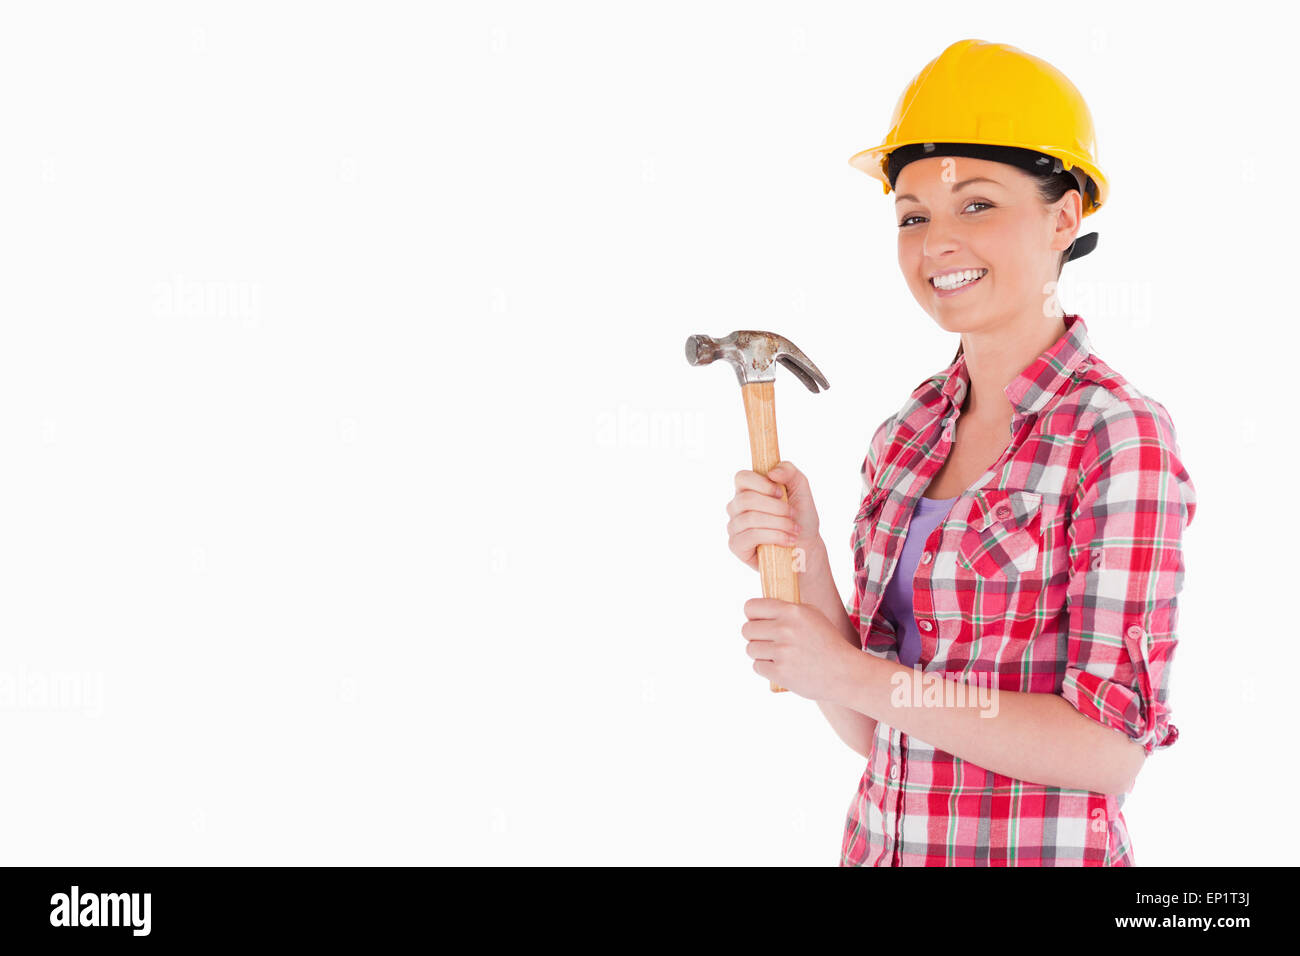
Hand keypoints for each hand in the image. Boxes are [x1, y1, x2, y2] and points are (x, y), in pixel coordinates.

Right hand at [726, 460, 823, 571]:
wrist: (807, 546)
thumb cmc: (800, 517)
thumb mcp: (801, 488)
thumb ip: (789, 471)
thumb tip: (771, 473)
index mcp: (748, 489)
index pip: (742, 477)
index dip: (761, 484)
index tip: (781, 493)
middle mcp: (737, 506)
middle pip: (747, 499)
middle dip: (776, 507)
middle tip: (793, 514)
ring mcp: (734, 526)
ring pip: (750, 518)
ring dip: (779, 523)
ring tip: (794, 529)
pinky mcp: (736, 545)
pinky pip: (751, 536)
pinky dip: (774, 536)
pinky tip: (788, 540)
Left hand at [741, 597, 859, 703]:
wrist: (845, 673)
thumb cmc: (828, 642)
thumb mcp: (812, 615)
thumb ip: (786, 610)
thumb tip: (757, 611)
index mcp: (792, 611)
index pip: (751, 607)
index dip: (752, 616)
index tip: (759, 623)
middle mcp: (785, 629)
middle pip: (746, 629)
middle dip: (755, 637)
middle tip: (769, 642)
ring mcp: (782, 652)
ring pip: (750, 649)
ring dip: (760, 654)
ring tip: (777, 656)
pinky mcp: (781, 672)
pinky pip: (757, 666)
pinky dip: (766, 668)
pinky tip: (781, 667)